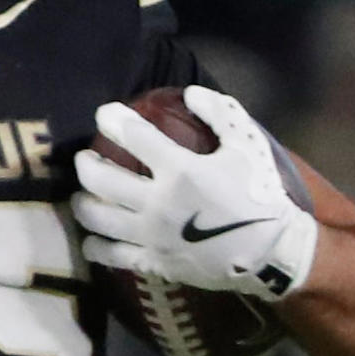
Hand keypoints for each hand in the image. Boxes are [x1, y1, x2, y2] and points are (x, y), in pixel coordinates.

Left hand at [76, 83, 318, 298]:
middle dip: (85, 164)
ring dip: (82, 203)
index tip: (105, 114)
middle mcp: (159, 203)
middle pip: (100, 179)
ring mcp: (152, 236)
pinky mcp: (153, 262)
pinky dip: (94, 245)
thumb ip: (220, 113)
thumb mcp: (248, 144)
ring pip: (96, 218)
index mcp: (182, 170)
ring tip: (84, 195)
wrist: (272, 251)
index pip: (132, 135)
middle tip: (86, 158)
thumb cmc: (260, 192)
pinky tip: (93, 237)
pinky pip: (110, 255)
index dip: (112, 118)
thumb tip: (189, 92)